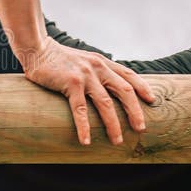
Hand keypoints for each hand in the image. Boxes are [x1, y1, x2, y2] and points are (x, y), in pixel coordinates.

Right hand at [21, 36, 155, 146]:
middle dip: (135, 111)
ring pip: (106, 103)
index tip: (152, 100)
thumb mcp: (84, 60)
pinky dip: (84, 126)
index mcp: (103, 63)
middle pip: (124, 91)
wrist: (38, 49)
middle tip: (140, 128)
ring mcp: (86, 75)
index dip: (143, 87)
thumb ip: (96, 70)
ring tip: (117, 140)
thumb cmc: (59, 59)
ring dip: (113, 124)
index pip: (128, 75)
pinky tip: (86, 140)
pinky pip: (80, 108)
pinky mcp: (71, 83)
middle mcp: (98, 67)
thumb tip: (105, 87)